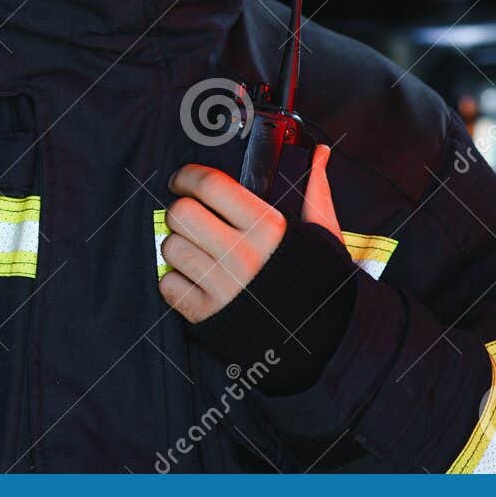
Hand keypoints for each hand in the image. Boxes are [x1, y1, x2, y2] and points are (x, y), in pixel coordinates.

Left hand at [158, 143, 338, 322]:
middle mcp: (243, 255)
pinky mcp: (208, 316)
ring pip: (169, 247)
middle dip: (181, 212)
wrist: (328, 343)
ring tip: (197, 252)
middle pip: (180, 213)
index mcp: (269, 227)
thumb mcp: (323, 235)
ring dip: (177, 247)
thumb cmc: (321, 282)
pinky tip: (196, 282)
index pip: (209, 184)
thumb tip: (320, 152)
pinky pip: (168, 284)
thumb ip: (315, 191)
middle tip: (192, 219)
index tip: (182, 181)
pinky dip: (175, 282)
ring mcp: (223, 287)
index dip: (187, 176)